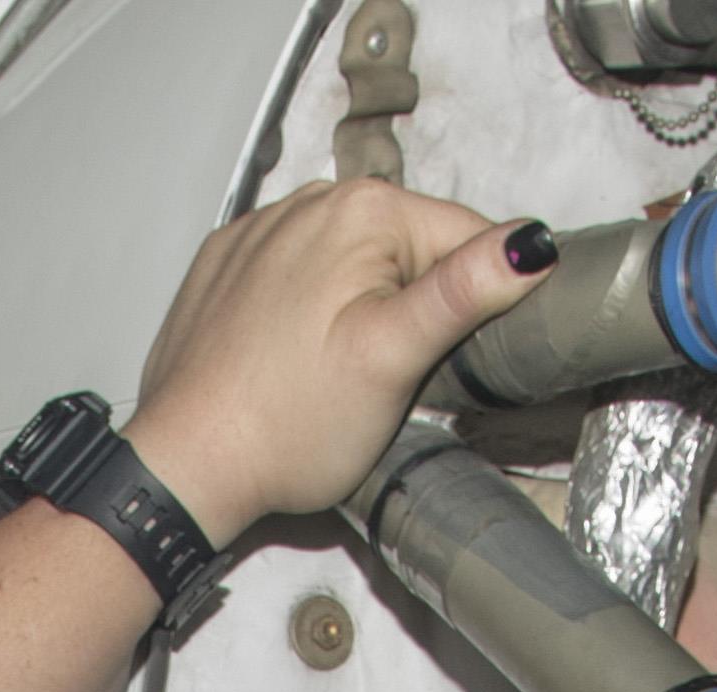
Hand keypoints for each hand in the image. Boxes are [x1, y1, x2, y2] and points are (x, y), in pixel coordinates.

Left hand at [119, 179, 549, 542]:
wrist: (186, 465)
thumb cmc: (290, 424)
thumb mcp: (396, 358)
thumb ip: (463, 291)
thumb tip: (530, 242)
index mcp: (365, 211)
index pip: (465, 236)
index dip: (479, 300)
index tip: (458, 356)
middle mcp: (308, 200)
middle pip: (406, 245)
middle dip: (414, 302)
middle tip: (391, 374)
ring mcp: (260, 229)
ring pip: (350, 256)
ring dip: (362, 301)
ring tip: (338, 369)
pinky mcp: (226, 264)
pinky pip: (292, 269)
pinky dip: (306, 303)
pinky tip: (294, 354)